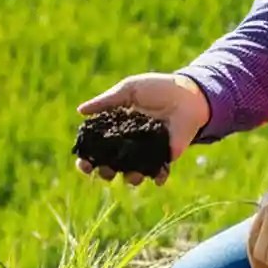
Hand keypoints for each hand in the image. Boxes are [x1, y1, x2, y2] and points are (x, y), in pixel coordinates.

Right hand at [75, 72, 210, 186]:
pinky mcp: (165, 157)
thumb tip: (80, 111)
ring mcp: (147, 153)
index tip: (83, 162)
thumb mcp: (130, 90)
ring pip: (133, 174)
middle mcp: (129, 145)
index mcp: (117, 129)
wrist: (187, 93)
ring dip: (130, 178)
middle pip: (110, 167)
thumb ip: (106, 101)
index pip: (96, 148)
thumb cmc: (157, 88)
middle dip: (104, 173)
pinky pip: (159, 173)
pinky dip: (158, 178)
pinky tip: (157, 177)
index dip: (87, 158)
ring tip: (133, 174)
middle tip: (105, 171)